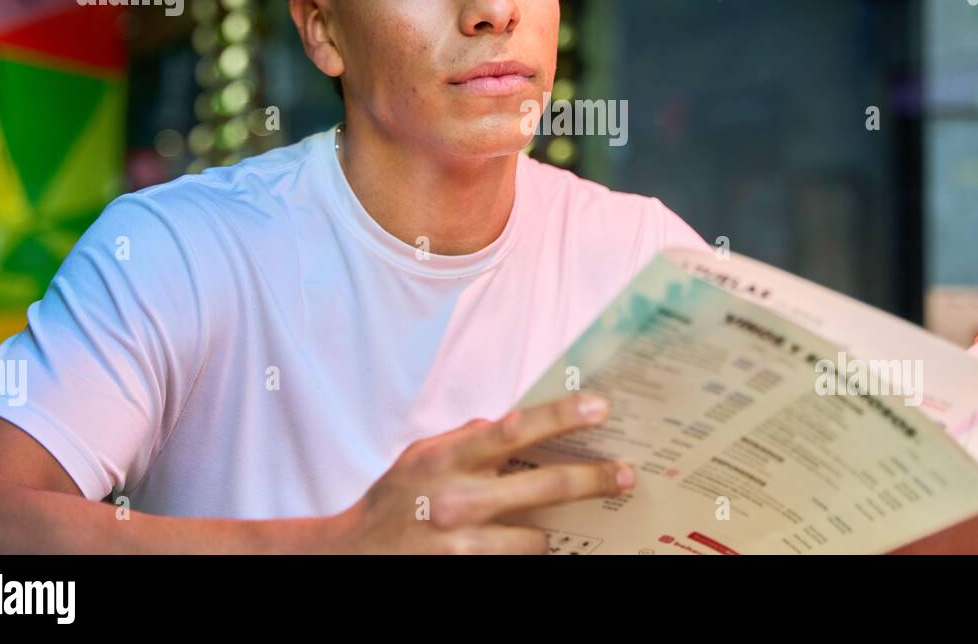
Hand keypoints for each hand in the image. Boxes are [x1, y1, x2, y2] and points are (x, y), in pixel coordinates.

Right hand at [320, 392, 634, 553]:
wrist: (351, 557)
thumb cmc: (392, 501)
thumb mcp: (420, 457)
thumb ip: (464, 439)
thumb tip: (506, 422)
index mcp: (447, 458)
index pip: (514, 429)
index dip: (561, 416)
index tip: (600, 407)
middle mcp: (459, 500)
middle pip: (545, 487)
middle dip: (594, 479)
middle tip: (626, 474)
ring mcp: (464, 544)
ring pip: (537, 538)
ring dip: (546, 531)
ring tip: (542, 525)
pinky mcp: (467, 571)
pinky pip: (516, 565)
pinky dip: (522, 554)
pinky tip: (515, 546)